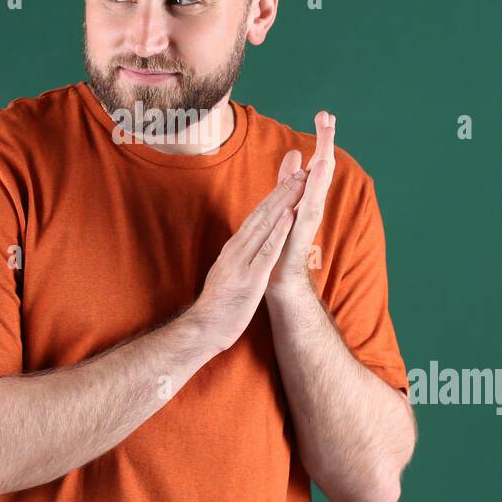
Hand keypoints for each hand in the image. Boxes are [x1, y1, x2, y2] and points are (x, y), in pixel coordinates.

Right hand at [188, 167, 308, 352]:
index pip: (256, 217)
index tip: (289, 181)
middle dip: (281, 192)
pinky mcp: (250, 279)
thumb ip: (238, 257)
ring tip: (298, 184)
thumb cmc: (218, 305)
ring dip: (283, 203)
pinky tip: (289, 217)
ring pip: (265, 226)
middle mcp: (236, 250)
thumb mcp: (227, 273)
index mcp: (233, 248)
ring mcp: (243, 263)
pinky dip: (278, 232)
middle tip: (299, 172)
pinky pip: (267, 252)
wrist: (202, 329)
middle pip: (261, 214)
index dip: (273, 197)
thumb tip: (247, 246)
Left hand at [267, 109, 336, 299]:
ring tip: (325, 143)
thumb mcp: (285, 204)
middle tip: (329, 118)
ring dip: (322, 166)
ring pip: (318, 188)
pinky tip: (312, 179)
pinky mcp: (300, 238)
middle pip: (322, 170)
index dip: (322, 139)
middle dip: (326, 143)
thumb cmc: (283, 245)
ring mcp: (307, 222)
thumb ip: (289, 180)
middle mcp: (311, 206)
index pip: (317, 163)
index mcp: (306, 197)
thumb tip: (296, 153)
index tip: (324, 114)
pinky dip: (310, 196)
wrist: (281, 282)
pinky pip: (306, 214)